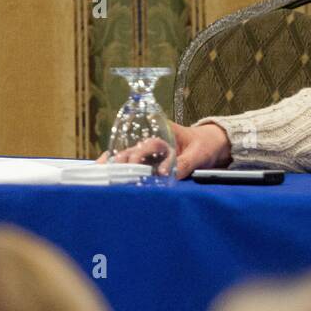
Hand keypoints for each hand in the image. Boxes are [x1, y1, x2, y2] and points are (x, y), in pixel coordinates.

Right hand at [99, 121, 231, 178]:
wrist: (211, 145)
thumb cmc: (205, 145)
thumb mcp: (199, 153)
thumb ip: (186, 163)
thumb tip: (167, 175)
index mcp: (164, 134)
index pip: (149, 144)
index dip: (141, 155)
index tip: (134, 166)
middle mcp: (153, 142)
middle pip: (132, 150)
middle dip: (120, 161)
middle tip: (109, 171)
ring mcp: (149, 152)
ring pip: (127, 157)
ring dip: (114, 165)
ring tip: (99, 173)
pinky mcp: (148, 163)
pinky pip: (130, 166)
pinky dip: (118, 170)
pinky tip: (104, 177)